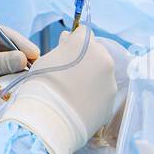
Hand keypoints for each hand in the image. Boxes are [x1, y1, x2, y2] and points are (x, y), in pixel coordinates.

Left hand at [0, 20, 38, 124]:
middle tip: (37, 66)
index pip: (1, 32)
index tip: (34, 53)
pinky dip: (11, 76)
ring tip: (31, 74)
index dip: (19, 42)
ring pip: (7, 59)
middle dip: (21, 55)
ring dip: (18, 67)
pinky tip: (21, 80)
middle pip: (7, 45)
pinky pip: (3, 71)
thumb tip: (24, 59)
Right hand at [0, 26, 116, 153]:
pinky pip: (103, 93)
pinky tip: (79, 104)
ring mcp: (110, 82)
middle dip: (87, 59)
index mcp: (85, 43)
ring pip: (102, 74)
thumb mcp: (47, 59)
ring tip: (74, 92)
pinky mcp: (111, 102)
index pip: (84, 33)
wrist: (48, 120)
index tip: (66, 51)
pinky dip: (94, 96)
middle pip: (97, 52)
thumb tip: (68, 39)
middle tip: (70, 73)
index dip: (74, 41)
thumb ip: (62, 47)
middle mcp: (103, 58)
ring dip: (93, 78)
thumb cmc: (41, 85)